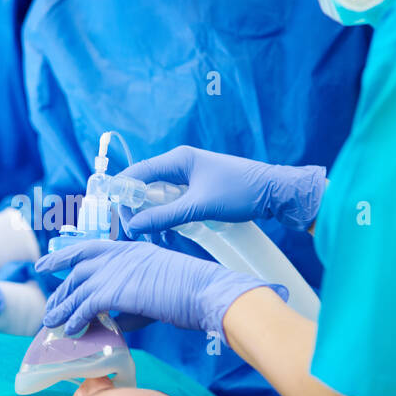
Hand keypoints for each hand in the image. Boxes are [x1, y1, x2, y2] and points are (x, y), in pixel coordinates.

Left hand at [35, 239, 277, 336]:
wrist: (206, 291)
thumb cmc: (191, 293)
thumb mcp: (156, 291)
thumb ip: (131, 303)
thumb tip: (113, 322)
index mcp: (130, 248)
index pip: (89, 248)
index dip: (65, 257)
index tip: (47, 265)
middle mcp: (120, 254)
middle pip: (78, 269)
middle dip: (60, 288)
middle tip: (49, 306)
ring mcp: (117, 269)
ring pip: (78, 287)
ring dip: (62, 307)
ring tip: (51, 323)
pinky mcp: (117, 289)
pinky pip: (87, 305)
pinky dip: (75, 318)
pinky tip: (70, 330)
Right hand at [121, 145, 327, 235]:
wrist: (276, 191)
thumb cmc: (240, 192)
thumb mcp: (199, 207)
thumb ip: (165, 216)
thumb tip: (135, 226)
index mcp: (178, 159)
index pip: (137, 173)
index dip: (122, 194)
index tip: (119, 217)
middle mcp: (180, 164)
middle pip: (144, 185)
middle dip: (136, 208)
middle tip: (135, 232)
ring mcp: (189, 176)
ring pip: (158, 196)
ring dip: (152, 215)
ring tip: (151, 236)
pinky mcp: (198, 188)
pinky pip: (172, 201)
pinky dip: (166, 216)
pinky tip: (168, 234)